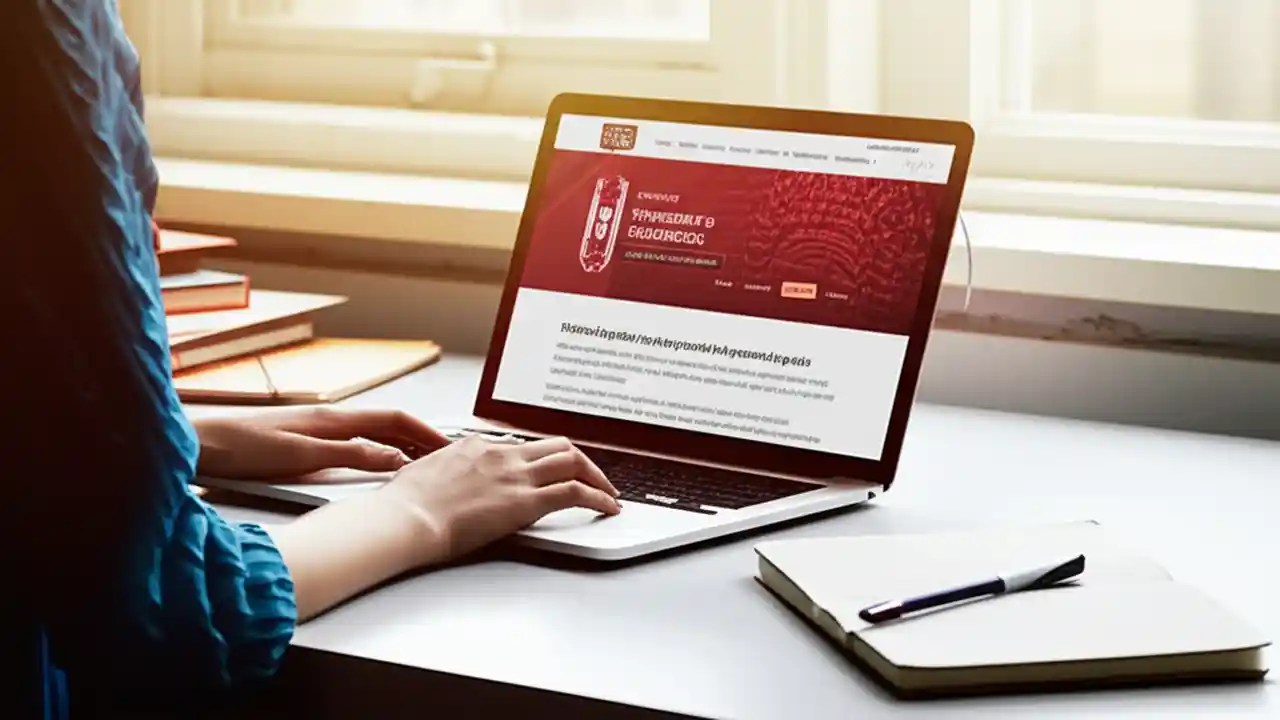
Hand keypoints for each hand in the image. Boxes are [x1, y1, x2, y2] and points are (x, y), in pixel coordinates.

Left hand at [193, 407, 450, 479]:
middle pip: (387, 425)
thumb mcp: (302, 456)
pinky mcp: (303, 442)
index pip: (394, 418)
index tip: (450, 447)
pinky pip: (353, 444)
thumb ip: (351, 456)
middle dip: (419, 438)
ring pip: (372, 434)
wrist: (199, 446)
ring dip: (400, 445)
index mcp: (334, 419)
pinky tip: (376, 465)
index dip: (425, 432)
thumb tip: (396, 458)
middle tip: (445, 458)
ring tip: (421, 463)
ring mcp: (316, 429)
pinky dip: (376, 452)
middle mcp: (329, 419)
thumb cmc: (242, 449)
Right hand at [378, 435, 621, 565]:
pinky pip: (575, 492)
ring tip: (608, 493)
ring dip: (597, 477)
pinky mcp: (525, 501)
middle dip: (579, 461)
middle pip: (555, 445)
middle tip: (591, 477)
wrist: (404, 519)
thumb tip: (443, 480)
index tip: (550, 471)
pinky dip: (598, 498)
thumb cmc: (404, 505)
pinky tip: (607, 508)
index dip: (542, 460)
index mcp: (475, 446)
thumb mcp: (422, 475)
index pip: (520, 446)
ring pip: (573, 461)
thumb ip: (443, 472)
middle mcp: (500, 454)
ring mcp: (515, 475)